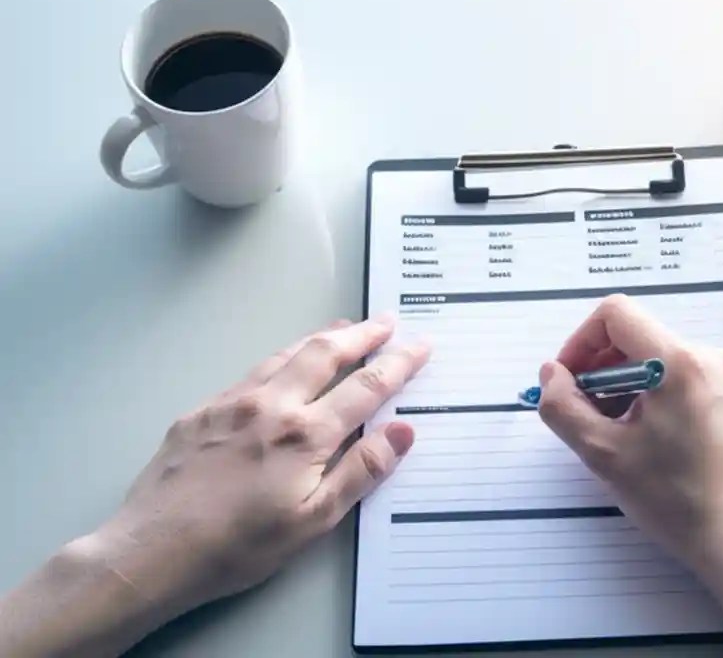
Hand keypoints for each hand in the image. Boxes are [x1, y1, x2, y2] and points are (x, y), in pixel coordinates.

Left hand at [94, 315, 428, 619]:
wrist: (151, 551)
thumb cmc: (238, 547)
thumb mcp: (313, 520)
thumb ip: (360, 471)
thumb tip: (402, 430)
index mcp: (306, 434)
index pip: (366, 387)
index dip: (398, 363)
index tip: (419, 346)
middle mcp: (271, 406)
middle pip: (326, 354)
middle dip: (362, 334)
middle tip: (386, 321)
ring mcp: (231, 403)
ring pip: (285, 355)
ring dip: (321, 338)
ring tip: (343, 328)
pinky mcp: (201, 411)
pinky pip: (251, 373)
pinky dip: (281, 359)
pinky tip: (283, 365)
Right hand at [537, 295, 722, 656]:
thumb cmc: (677, 499)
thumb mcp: (605, 454)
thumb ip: (564, 407)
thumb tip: (551, 375)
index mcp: (678, 360)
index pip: (615, 314)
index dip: (579, 342)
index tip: (566, 381)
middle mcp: (706, 357)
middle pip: (635, 335)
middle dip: (598, 367)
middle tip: (580, 413)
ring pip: (654, 359)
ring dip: (621, 385)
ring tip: (609, 432)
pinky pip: (677, 378)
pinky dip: (648, 395)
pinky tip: (640, 438)